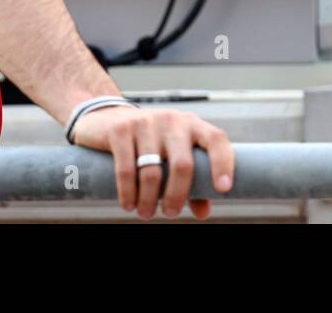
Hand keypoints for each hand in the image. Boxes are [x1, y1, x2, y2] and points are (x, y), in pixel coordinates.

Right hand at [72, 105, 233, 219]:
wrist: (108, 117)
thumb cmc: (151, 143)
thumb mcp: (173, 155)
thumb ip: (192, 181)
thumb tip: (203, 212)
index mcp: (192, 125)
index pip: (216, 139)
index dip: (223, 163)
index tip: (223, 189)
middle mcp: (172, 120)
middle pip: (183, 164)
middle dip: (177, 196)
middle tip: (170, 214)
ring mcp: (146, 122)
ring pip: (152, 171)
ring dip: (150, 200)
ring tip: (146, 213)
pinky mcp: (121, 130)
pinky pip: (126, 169)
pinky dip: (128, 192)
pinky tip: (128, 204)